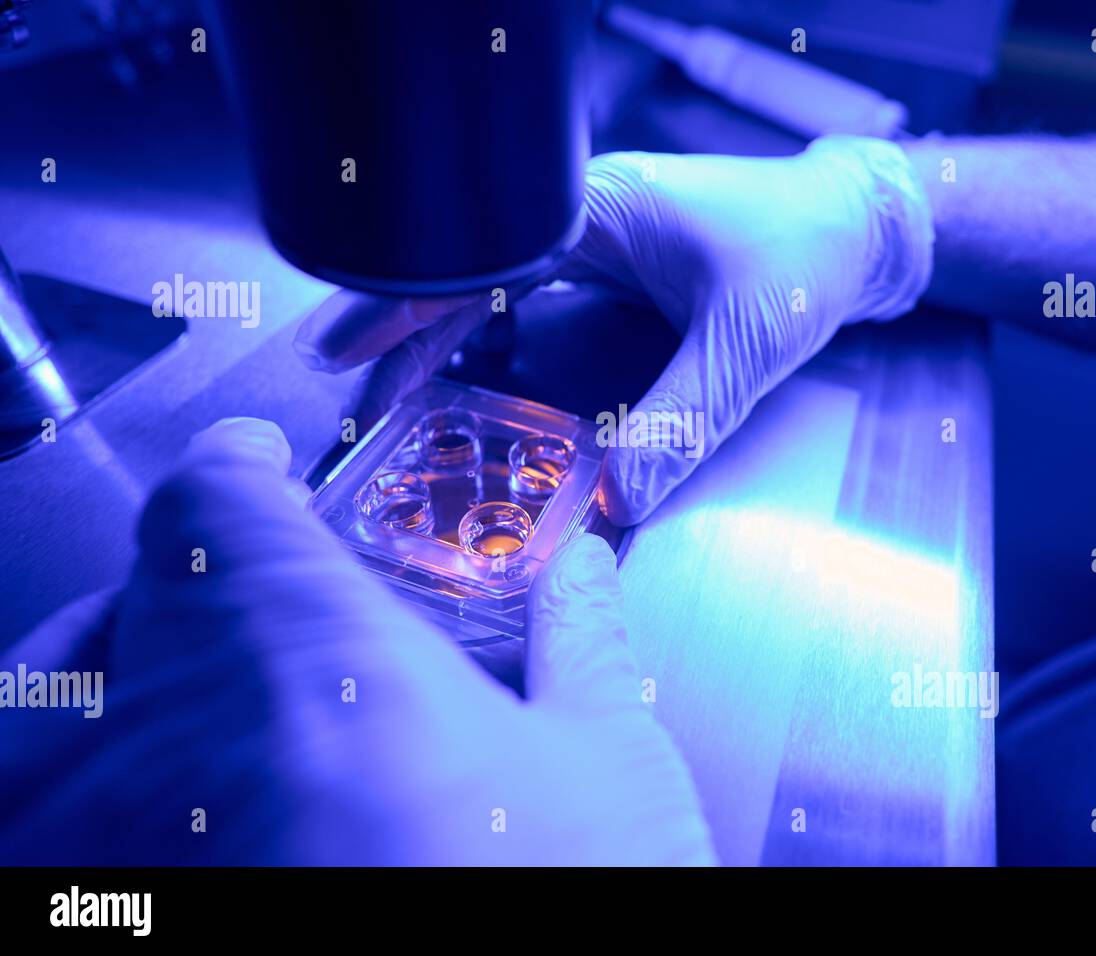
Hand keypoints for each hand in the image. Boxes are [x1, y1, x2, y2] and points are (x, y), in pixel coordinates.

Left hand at [0, 419, 714, 864]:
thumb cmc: (557, 913)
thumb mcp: (605, 772)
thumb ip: (582, 644)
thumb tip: (585, 572)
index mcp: (304, 653)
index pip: (218, 497)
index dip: (244, 464)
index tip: (265, 461)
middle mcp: (167, 735)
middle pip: (129, 591)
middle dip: (192, 574)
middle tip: (257, 599)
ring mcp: (101, 847)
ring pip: (48, 702)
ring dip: (117, 671)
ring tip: (189, 688)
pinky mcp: (92, 915)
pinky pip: (32, 810)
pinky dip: (72, 778)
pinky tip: (154, 798)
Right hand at [293, 136, 932, 524]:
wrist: (860, 231)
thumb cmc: (806, 254)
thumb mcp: (742, 342)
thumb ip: (679, 420)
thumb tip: (617, 500)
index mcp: (595, 210)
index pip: (473, 252)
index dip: (402, 300)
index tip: (350, 346)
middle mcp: (583, 216)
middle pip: (464, 268)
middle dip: (399, 322)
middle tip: (345, 379)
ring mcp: (595, 238)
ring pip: (489, 282)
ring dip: (438, 329)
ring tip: (387, 382)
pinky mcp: (613, 264)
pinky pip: (527, 294)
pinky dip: (488, 332)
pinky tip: (466, 370)